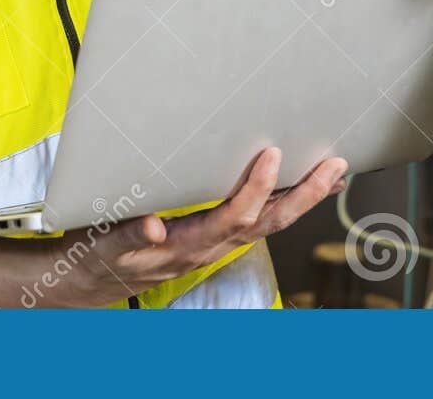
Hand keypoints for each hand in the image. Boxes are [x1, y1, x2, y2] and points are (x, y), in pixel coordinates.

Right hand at [77, 147, 346, 301]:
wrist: (97, 277)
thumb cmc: (101, 253)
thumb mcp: (105, 242)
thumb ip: (126, 234)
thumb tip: (152, 225)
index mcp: (186, 246)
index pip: (231, 217)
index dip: (254, 189)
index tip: (272, 155)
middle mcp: (210, 247)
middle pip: (267, 224)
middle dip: (304, 196)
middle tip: (333, 166)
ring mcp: (218, 243)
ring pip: (271, 223)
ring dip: (305, 198)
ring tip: (335, 171)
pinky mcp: (218, 235)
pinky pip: (262, 220)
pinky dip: (289, 201)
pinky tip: (307, 185)